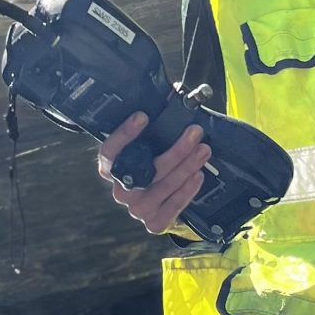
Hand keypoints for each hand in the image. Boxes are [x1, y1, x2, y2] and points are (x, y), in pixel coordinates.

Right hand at [98, 111, 210, 233]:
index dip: (124, 135)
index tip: (143, 116)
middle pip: (145, 170)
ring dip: (186, 166)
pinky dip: (187, 191)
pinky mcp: (153, 222)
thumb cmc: (155, 160)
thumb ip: (157, 121)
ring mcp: (136, 209)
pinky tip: (199, 175)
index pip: (109, 152)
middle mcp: (120, 190)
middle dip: (175, 150)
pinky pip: (172, 206)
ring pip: (162, 186)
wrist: (164, 199)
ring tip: (204, 149)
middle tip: (195, 132)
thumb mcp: (152, 142)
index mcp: (112, 167)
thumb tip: (173, 92)